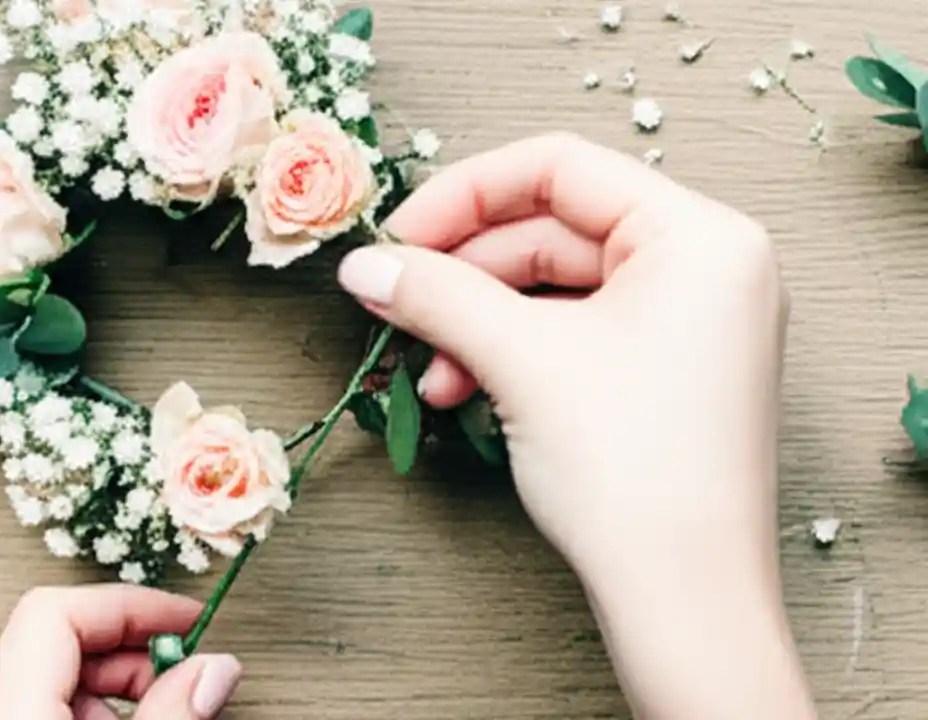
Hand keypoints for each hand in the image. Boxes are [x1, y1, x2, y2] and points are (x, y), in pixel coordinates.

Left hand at [0, 585, 241, 719]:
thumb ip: (170, 713)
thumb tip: (213, 668)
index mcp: (2, 711)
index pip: (57, 610)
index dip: (130, 604)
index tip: (185, 619)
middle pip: (47, 640)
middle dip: (125, 650)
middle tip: (181, 674)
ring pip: (33, 676)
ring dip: (102, 688)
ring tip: (150, 718)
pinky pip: (18, 707)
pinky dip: (70, 712)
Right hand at [338, 134, 812, 717]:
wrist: (685, 601)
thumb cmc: (636, 475)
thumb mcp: (520, 360)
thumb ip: (435, 294)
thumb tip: (365, 264)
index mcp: (699, 236)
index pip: (561, 167)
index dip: (465, 193)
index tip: (399, 235)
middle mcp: (705, 268)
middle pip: (551, 230)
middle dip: (464, 275)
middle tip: (397, 301)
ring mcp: (688, 323)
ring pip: (552, 289)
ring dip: (477, 324)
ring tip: (431, 374)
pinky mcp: (662, 372)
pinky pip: (570, 334)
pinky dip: (510, 355)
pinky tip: (463, 390)